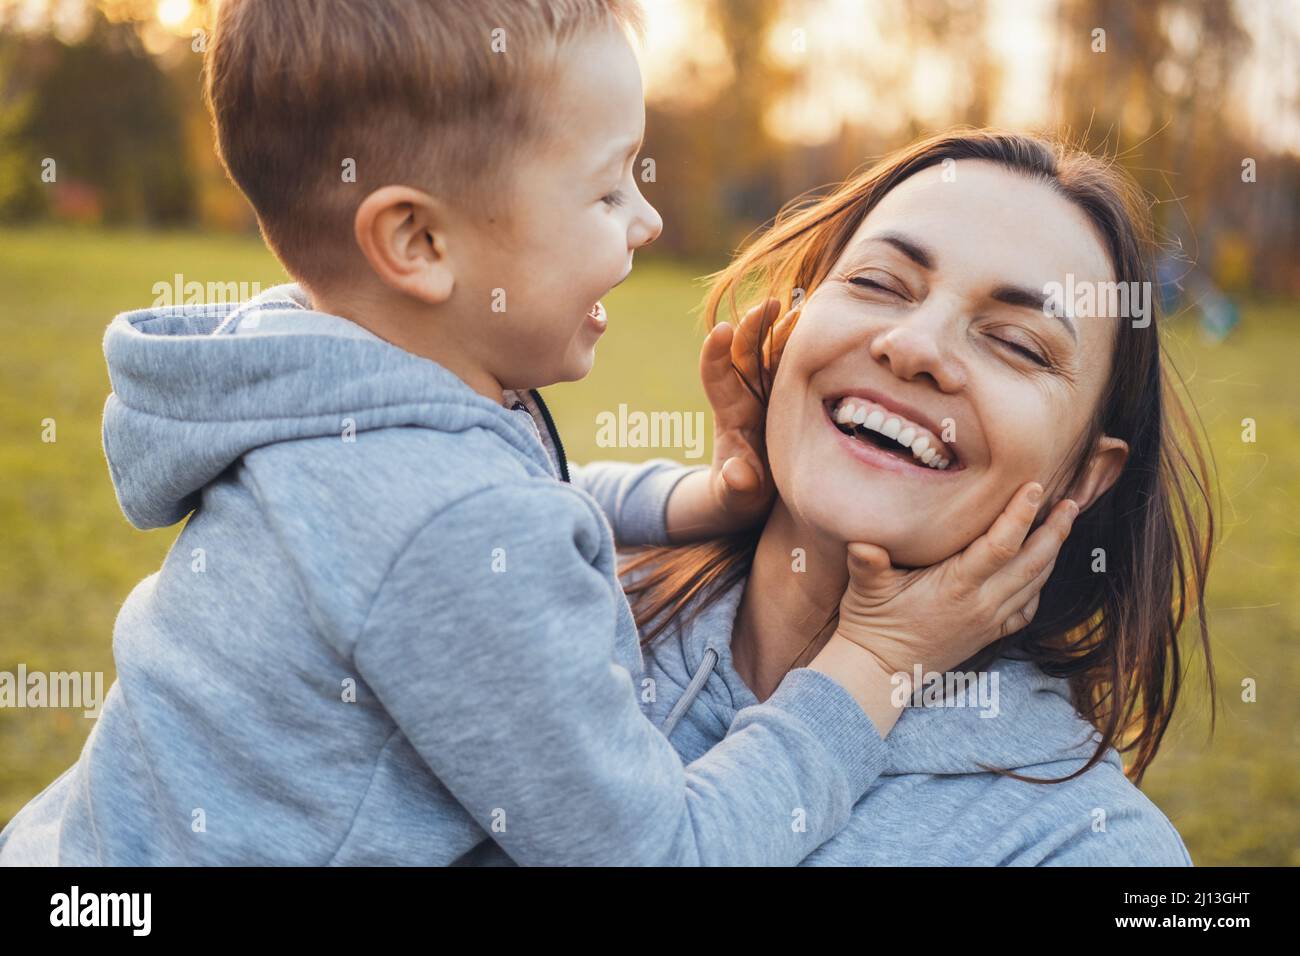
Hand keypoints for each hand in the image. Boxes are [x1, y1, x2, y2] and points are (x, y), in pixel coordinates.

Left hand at [665, 299, 797, 541]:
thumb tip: (737, 474)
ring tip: (805, 308)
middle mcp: (747, 396)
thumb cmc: (739, 497)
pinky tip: (826, 328)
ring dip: (785, 329)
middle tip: (770, 304)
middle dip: (754, 327)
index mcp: (730, 415)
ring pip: (774, 353)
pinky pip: (795, 364)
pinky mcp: (789, 395)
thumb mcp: (735, 498)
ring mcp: (769, 393)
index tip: (720, 331)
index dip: (715, 353)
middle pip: (745, 353)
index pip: (715, 376)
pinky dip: (806, 344)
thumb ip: (734, 489)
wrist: (751, 495)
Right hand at [832, 482, 1078, 677]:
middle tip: (1071, 501)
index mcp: (956, 587)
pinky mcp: (989, 633)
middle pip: (1033, 563)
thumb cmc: (871, 624)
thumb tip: (862, 542)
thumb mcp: (865, 590)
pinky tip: (1041, 568)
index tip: (1035, 487)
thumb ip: (867, 563)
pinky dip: (1040, 585)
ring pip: (1036, 583)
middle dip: (1055, 530)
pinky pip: (1027, 608)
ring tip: (1063, 524)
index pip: (1000, 546)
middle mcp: (981, 604)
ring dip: (1053, 552)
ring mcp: (989, 620)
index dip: (1021, 515)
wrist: (881, 671)